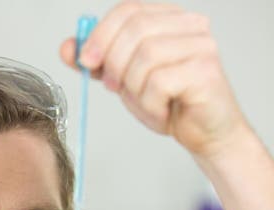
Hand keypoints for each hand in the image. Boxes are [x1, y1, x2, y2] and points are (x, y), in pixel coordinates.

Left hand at [60, 1, 251, 158]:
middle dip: (114, 62)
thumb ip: (98, 62)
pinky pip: (159, 82)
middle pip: (135, 29)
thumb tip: (68, 47)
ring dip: (134, 86)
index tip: (85, 60)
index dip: (100, 34)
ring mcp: (202, 46)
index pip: (128, 9)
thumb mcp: (124, 79)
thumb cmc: (170, 103)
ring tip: (145, 100)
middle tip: (113, 86)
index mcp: (170, 18)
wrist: (205, 133)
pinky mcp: (206, 71)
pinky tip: (162, 109)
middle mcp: (190, 25)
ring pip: (145, 57)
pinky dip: (150, 103)